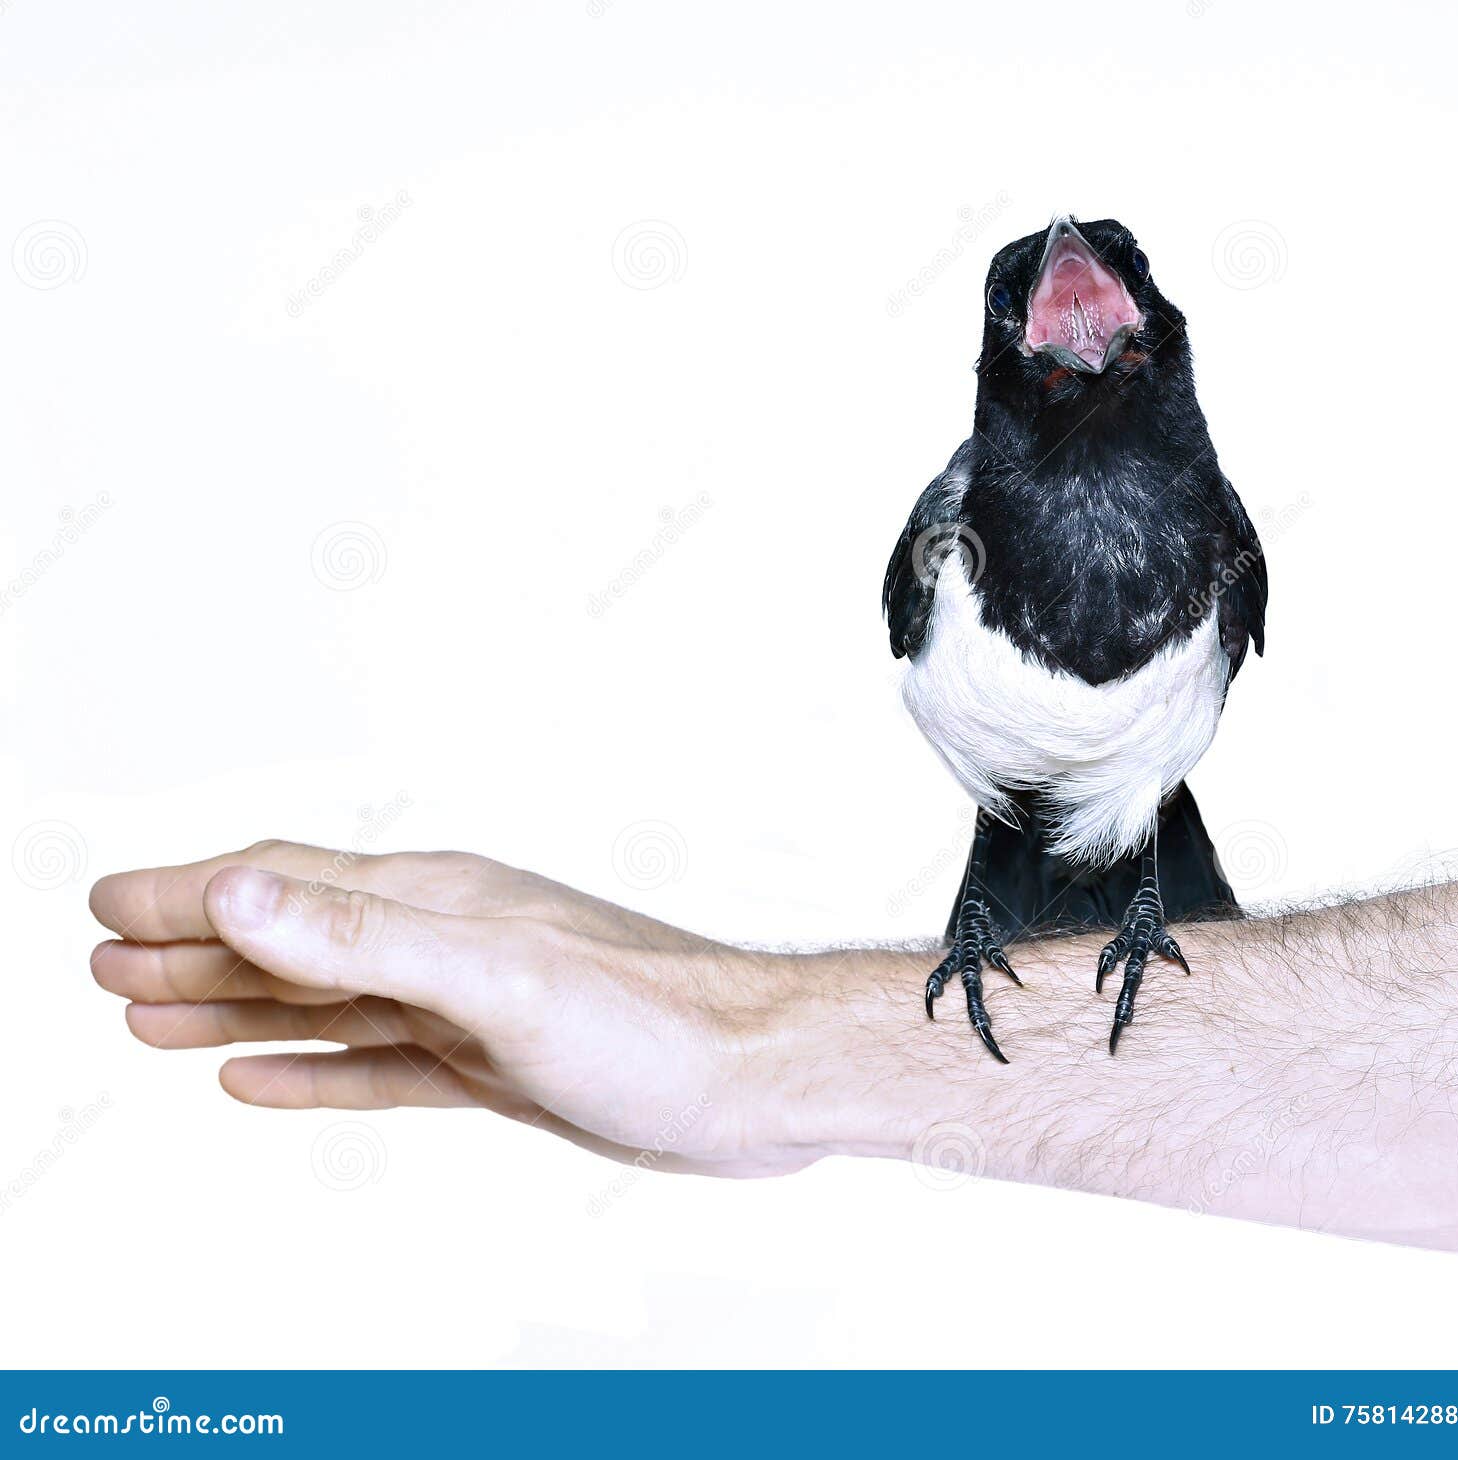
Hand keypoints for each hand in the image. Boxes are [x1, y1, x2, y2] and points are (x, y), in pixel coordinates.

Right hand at [89, 841, 822, 1176]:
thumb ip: (366, 938)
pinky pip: (377, 1065)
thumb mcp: (496, 981)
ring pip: (324, 1004)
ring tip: (149, 1015)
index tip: (105, 904)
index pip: (284, 886)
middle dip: (194, 950)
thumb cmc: (652, 1025)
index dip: (190, 895)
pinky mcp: (495, 1066)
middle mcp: (445, 943)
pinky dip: (311, 1069)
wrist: (755, 1085)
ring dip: (235, 1007)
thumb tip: (237, 890)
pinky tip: (260, 1077)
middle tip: (103, 962)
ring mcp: (467, 1006)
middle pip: (292, 939)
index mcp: (438, 903)